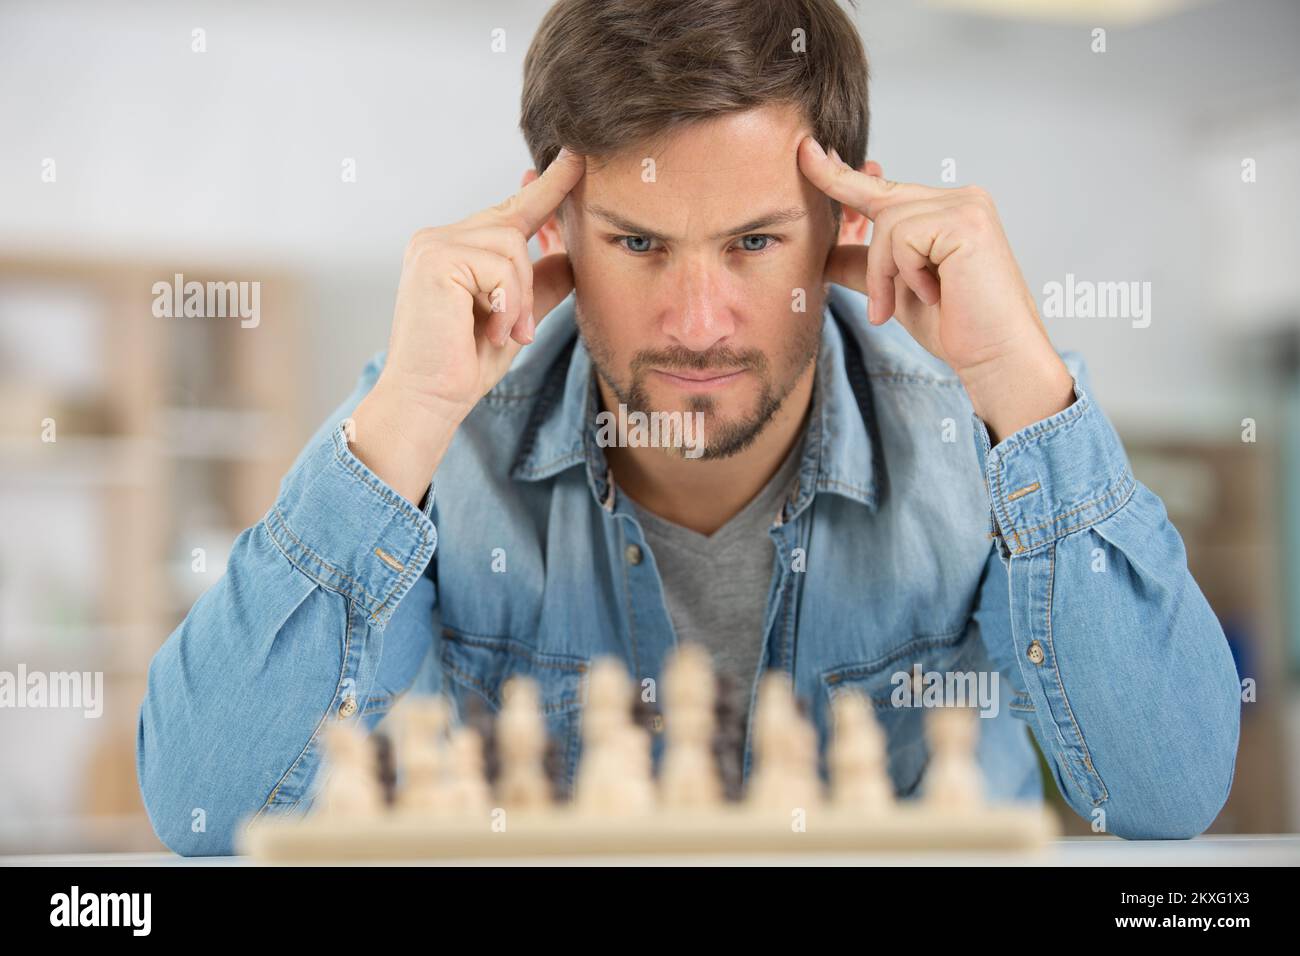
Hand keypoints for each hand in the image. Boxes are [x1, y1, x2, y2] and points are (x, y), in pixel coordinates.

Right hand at [352, 148, 585, 501]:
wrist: (428, 400)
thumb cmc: (464, 364)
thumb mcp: (516, 316)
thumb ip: (539, 283)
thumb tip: (570, 253)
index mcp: (456, 247)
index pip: (510, 211)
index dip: (546, 187)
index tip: (575, 159)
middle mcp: (440, 238)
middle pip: (516, 225)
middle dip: (528, 280)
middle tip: (516, 328)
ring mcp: (434, 243)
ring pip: (513, 246)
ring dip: (519, 299)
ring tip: (503, 334)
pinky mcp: (436, 258)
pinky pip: (501, 266)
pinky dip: (506, 304)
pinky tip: (489, 330)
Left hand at [798, 137, 1073, 442]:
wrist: (995, 356)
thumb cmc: (956, 326)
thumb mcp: (895, 291)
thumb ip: (865, 266)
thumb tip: (826, 253)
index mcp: (944, 210)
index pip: (882, 189)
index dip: (839, 174)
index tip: (808, 152)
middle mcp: (959, 198)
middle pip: (880, 204)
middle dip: (874, 261)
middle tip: (882, 309)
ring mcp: (965, 205)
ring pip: (888, 224)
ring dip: (887, 275)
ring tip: (913, 306)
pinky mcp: (965, 220)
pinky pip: (904, 238)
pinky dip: (907, 273)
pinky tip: (936, 294)